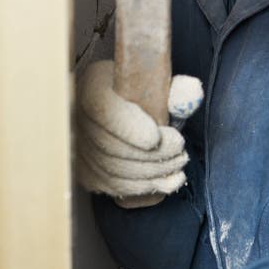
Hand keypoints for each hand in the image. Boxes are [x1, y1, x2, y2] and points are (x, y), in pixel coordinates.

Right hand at [75, 60, 202, 199]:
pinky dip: (143, 188)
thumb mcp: (154, 80)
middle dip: (152, 156)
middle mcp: (75, 119)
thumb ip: (175, 88)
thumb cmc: (136, 89)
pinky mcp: (84, 171)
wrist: (112, 100)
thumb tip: (192, 92)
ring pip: (113, 172)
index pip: (103, 111)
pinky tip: (166, 182)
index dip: (130, 129)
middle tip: (181, 152)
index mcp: (90, 87)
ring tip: (178, 166)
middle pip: (111, 148)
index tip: (158, 137)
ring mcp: (76, 148)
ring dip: (151, 174)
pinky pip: (113, 186)